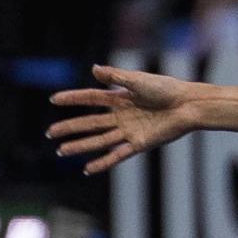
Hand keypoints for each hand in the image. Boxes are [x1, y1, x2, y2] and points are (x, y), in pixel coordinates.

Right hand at [50, 66, 201, 173]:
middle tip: (49, 133)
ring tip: (61, 151)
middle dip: (69, 128)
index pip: (91, 99)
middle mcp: (122, 116)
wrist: (188, 105)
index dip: (73, 99)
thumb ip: (115, 77)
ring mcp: (129, 131)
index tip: (53, 100)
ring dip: (80, 146)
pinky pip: (117, 155)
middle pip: (90, 123)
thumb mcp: (138, 80)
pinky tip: (87, 169)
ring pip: (98, 140)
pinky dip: (103, 162)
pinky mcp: (139, 144)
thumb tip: (93, 69)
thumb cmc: (166, 88)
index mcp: (121, 98)